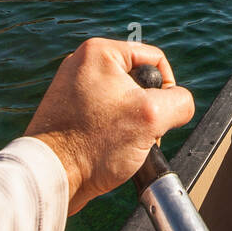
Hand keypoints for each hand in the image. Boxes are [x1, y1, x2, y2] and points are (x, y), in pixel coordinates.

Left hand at [25, 38, 194, 214]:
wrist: (51, 178)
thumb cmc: (94, 144)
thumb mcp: (151, 117)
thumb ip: (179, 102)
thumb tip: (180, 104)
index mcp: (99, 52)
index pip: (155, 60)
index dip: (167, 90)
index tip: (158, 116)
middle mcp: (82, 64)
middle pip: (140, 82)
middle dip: (148, 111)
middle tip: (139, 134)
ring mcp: (72, 89)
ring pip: (125, 101)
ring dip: (133, 125)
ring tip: (122, 145)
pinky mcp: (68, 112)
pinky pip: (105, 116)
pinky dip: (113, 133)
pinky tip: (108, 150)